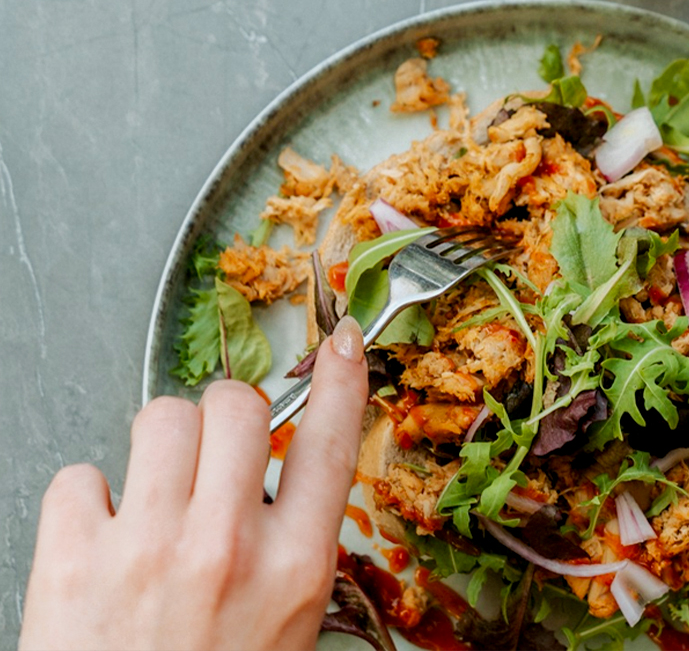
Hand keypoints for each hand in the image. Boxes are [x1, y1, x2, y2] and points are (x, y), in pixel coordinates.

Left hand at [19, 316, 368, 650]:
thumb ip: (291, 547)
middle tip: (215, 453)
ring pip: (159, 417)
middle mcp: (226, 548)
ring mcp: (146, 549)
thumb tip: (275, 478)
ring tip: (157, 492)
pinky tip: (102, 537)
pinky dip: (87, 499)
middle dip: (225, 417)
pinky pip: (79, 474)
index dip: (343, 379)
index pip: (331, 444)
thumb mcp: (286, 623)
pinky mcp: (70, 560)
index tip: (343, 341)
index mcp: (293, 569)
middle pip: (234, 405)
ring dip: (160, 444)